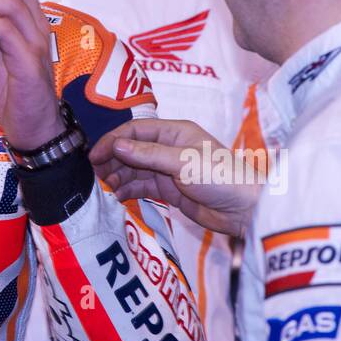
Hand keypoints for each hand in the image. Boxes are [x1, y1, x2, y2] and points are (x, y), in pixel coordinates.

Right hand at [89, 118, 260, 238]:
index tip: (94, 155)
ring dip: (118, 176)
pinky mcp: (170, 189)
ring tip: (103, 188)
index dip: (113, 141)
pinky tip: (117, 195)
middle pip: (132, 149)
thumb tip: (116, 145)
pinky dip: (129, 189)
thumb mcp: (183, 163)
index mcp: (174, 131)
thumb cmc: (220, 177)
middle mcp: (169, 147)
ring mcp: (168, 168)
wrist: (246, 210)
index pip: (135, 130)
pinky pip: (143, 185)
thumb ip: (148, 155)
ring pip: (135, 168)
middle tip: (94, 175)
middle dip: (112, 160)